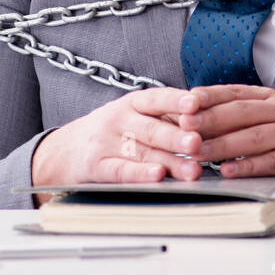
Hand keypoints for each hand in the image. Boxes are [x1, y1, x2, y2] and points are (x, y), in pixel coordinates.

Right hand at [29, 88, 207, 205]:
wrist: (66, 149)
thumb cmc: (113, 131)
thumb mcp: (135, 115)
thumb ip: (166, 118)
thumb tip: (209, 124)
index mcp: (133, 102)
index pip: (157, 98)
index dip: (176, 101)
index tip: (195, 104)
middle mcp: (119, 118)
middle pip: (152, 128)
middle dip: (176, 136)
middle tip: (198, 143)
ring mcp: (105, 142)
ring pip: (142, 152)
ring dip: (169, 162)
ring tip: (193, 170)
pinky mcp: (96, 165)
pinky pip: (120, 170)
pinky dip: (140, 174)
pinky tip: (157, 176)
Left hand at [170, 84, 274, 206]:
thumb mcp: (267, 123)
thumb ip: (238, 119)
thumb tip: (194, 120)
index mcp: (269, 99)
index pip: (234, 93)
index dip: (208, 96)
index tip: (184, 102)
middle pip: (241, 112)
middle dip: (209, 119)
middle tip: (184, 126)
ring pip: (253, 137)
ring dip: (222, 145)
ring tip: (198, 152)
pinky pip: (271, 160)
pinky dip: (247, 166)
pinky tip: (229, 171)